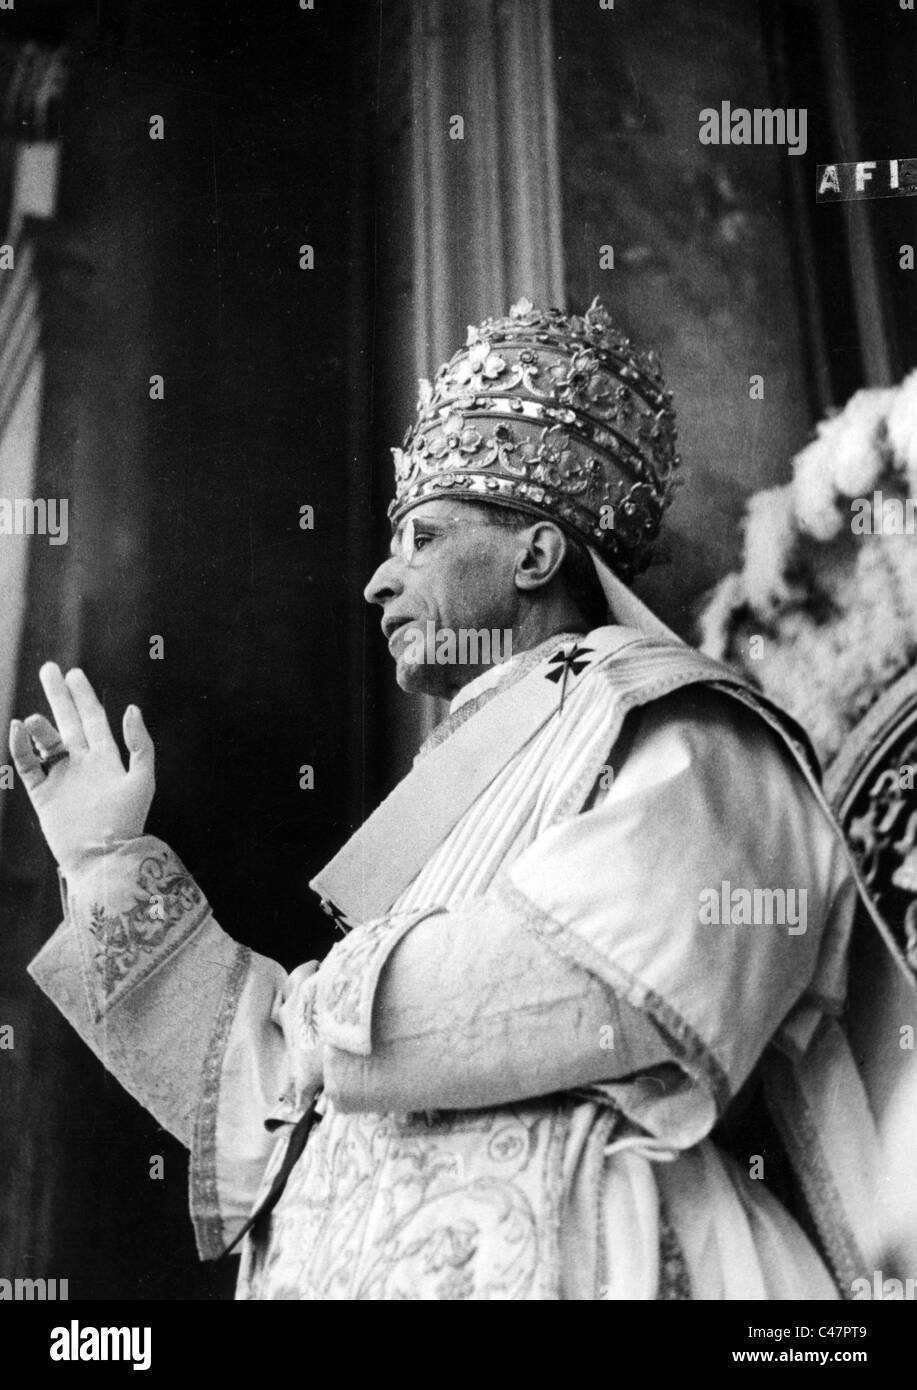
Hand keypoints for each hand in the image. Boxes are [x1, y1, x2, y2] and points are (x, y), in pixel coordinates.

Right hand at [9, 663, 155, 875]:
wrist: (102, 858)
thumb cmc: (128, 821)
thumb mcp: (142, 780)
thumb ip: (139, 745)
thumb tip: (131, 708)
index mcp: (106, 759)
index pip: (93, 719)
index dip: (83, 696)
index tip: (74, 673)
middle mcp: (82, 763)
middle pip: (68, 722)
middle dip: (59, 696)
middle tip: (48, 669)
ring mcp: (61, 777)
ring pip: (46, 742)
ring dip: (40, 726)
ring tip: (34, 719)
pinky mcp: (43, 794)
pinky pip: (28, 765)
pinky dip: (21, 747)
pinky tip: (18, 730)